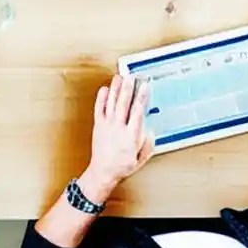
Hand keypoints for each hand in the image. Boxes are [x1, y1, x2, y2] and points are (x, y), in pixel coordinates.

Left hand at [81, 75, 153, 202]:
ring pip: (111, 103)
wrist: (102, 171)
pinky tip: (104, 89)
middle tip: (132, 76)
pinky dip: (101, 98)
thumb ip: (147, 144)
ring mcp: (106, 125)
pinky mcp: (97, 125)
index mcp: (131, 135)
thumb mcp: (141, 159)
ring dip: (115, 89)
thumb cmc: (121, 166)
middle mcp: (118, 127)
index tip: (144, 86)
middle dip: (128, 88)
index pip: (137, 111)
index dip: (141, 97)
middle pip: (124, 103)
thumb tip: (150, 131)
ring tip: (119, 77)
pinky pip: (99, 108)